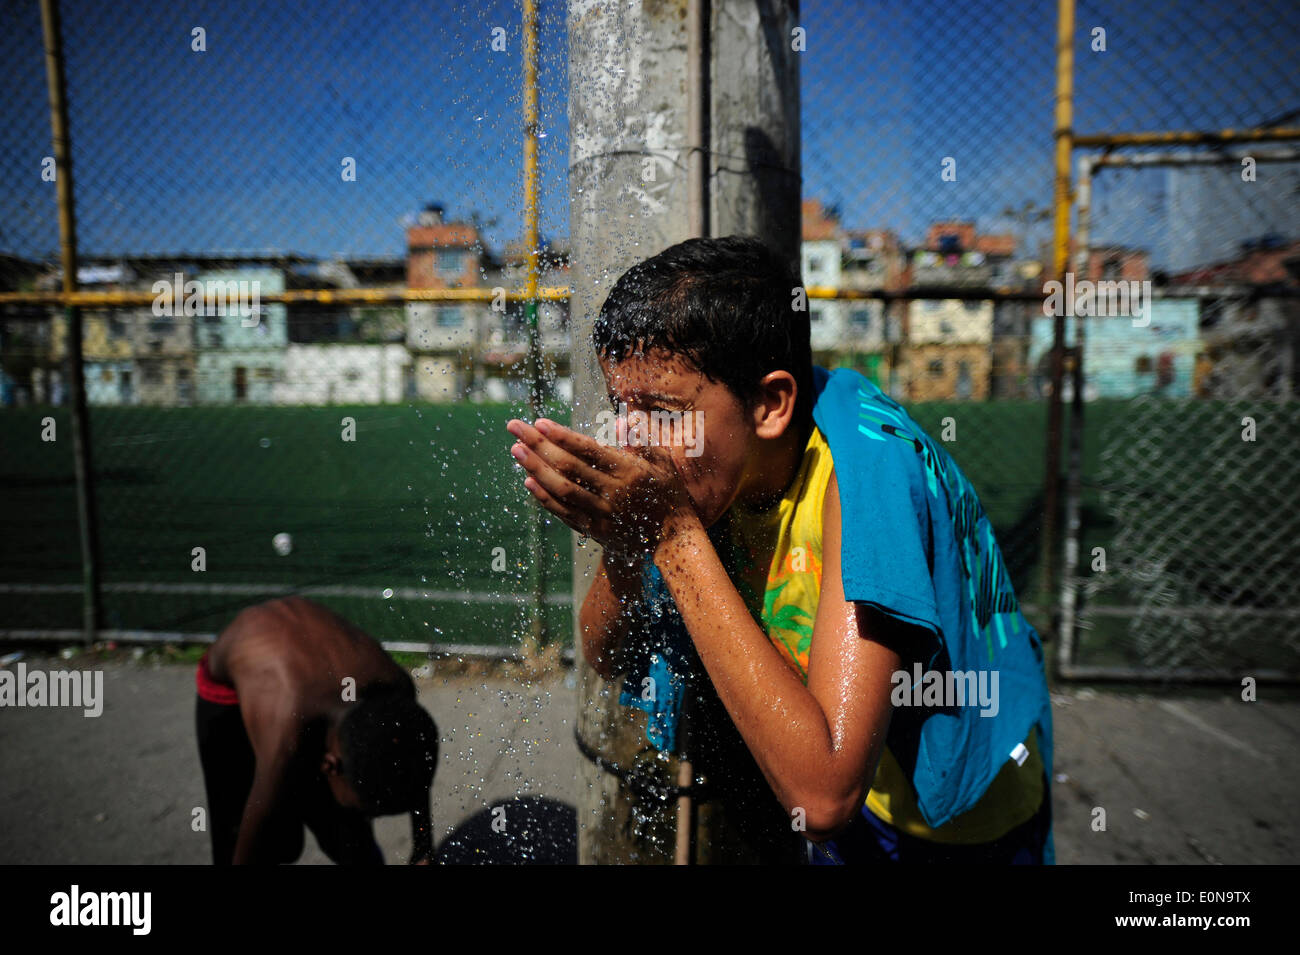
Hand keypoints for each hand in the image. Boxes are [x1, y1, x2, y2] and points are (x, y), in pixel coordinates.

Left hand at [506, 417, 697, 558]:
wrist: (673, 538)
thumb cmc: (667, 491)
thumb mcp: (663, 461)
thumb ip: (641, 439)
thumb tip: (620, 421)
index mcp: (630, 472)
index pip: (589, 451)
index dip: (562, 436)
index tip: (539, 421)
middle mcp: (613, 493)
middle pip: (568, 467)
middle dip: (538, 445)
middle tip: (514, 427)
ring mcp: (601, 514)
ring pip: (562, 490)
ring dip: (535, 469)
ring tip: (515, 450)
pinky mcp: (594, 531)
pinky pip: (564, 513)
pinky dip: (544, 497)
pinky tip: (527, 480)